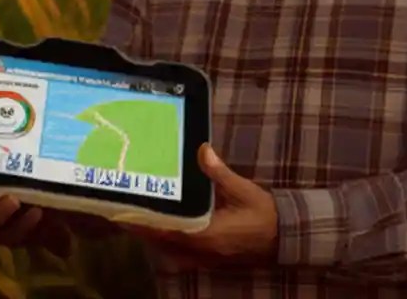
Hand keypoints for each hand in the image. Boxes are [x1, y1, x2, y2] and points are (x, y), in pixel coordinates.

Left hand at [124, 143, 277, 271]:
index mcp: (207, 234)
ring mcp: (204, 257)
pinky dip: (165, 242)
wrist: (285, 238)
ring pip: (168, 250)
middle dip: (141, 228)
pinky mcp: (208, 258)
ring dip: (151, 235)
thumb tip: (202, 149)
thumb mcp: (243, 190)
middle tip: (120, 209)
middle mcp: (200, 250)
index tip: (122, 213)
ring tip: (133, 216)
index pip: (166, 230)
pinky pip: (178, 253)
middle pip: (161, 242)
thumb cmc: (264, 215)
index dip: (143, 223)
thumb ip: (219, 173)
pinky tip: (159, 228)